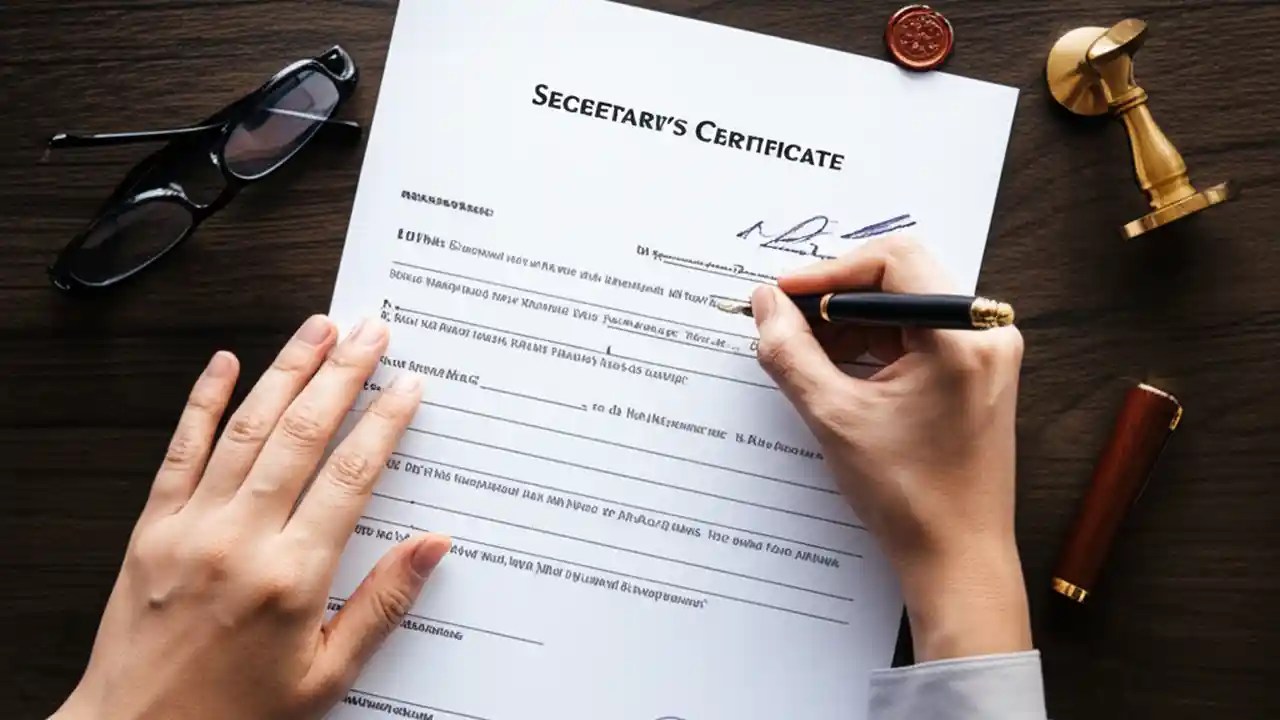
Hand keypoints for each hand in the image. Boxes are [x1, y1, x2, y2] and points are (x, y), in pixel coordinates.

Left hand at [51, 316, 448, 719]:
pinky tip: (225, 363)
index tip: (408, 387)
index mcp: (292, 578)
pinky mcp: (152, 527)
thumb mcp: (327, 676)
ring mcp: (191, 527)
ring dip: (287, 370)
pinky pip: (180, 449)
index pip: (351, 476)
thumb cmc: (235, 714)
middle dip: (344, 374)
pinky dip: (203, 400)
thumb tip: (433, 547)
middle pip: (303, 434)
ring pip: (247, 428)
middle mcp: (241, 540)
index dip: (385, 423)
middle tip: (371, 332)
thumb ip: (383, 605)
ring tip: (319, 328)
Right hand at [752, 237, 1030, 661]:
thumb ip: (791, 352)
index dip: (829, 270)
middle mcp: (985, 334)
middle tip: (786, 319)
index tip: (783, 293)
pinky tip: (835, 367)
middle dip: (836, 295)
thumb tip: (766, 304)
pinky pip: (918, 334)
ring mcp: (986, 354)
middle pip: (901, 277)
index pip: (893, 260)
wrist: (956, 557)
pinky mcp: (977, 373)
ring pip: (905, 305)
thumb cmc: (909, 497)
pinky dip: (874, 343)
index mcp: (961, 338)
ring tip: (804, 350)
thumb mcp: (834, 417)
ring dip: (852, 320)